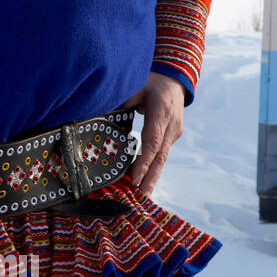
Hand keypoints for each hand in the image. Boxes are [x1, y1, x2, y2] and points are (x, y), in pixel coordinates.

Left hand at [120, 72, 187, 195]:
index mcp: (162, 112)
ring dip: (152, 176)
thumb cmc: (152, 81)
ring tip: (142, 195)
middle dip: (150, 178)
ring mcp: (174, 132)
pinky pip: (161, 153)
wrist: (176, 79)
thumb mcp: (135, 85)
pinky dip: (152, 167)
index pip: (152, 141)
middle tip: (142, 197)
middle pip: (160, 156)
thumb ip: (121, 102)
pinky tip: (144, 179)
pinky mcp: (172, 135)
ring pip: (162, 157)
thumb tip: (101, 118)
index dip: (143, 161)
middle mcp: (171, 125)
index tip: (134, 178)